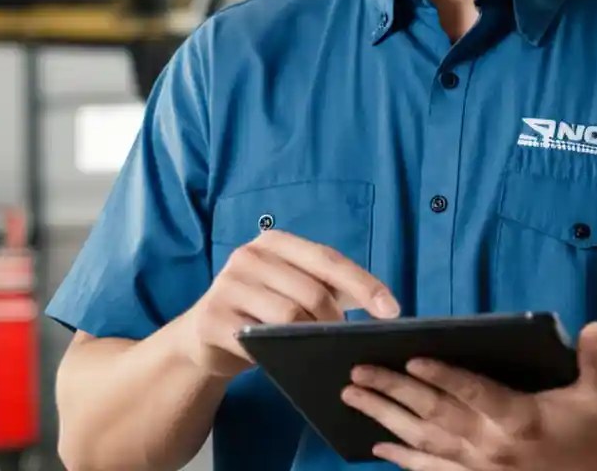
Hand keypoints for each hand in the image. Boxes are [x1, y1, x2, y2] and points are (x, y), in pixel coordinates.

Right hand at [181, 228, 400, 377]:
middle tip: (340, 338)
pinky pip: (260, 339)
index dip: (364, 284)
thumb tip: (384, 308)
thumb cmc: (263, 309)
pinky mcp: (214, 318)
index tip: (392, 310)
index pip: (329, 259)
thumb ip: (332, 287)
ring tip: (312, 346)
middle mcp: (249, 255)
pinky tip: (282, 355)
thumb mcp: (296, 289)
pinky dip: (280, 351)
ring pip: (289, 316)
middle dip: (335, 320)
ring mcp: (228, 285)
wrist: (204, 337)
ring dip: (310, 337)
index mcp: (275, 241)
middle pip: (313, 291)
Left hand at [341, 322, 596, 470]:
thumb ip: (595, 358)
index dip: (443, 375)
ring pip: (423, 441)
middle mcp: (494, 446)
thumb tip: (595, 326)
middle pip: (435, 414)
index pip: (474, 392)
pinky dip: (402, 458)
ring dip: (385, 418)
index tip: (412, 359)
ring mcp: (481, 469)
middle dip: (392, 391)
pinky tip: (378, 444)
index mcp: (521, 419)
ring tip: (353, 396)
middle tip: (358, 371)